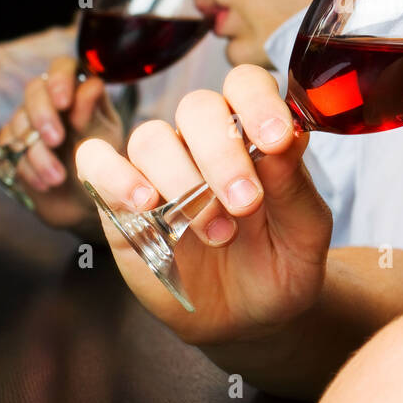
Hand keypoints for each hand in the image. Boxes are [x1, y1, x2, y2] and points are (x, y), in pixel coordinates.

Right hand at [0, 55, 123, 236]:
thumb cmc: (102, 162)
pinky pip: (9, 148)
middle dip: (43, 115)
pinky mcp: (13, 144)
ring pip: (19, 122)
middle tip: (57, 140)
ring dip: (38, 152)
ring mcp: (29, 121)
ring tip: (58, 177)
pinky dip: (27, 167)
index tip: (64, 101)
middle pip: (34, 90)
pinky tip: (45, 183)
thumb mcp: (104, 139)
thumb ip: (93, 113)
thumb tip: (91, 85)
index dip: (60, 79)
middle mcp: (51, 100)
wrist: (86, 201)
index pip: (63, 67)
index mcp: (79, 91)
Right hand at [75, 64, 331, 345]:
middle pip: (197, 108)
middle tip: (245, 202)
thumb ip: (294, 184)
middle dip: (222, 152)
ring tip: (216, 231)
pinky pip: (96, 163)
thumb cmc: (281, 264)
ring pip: (150, 137)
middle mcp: (204, 141)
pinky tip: (145, 204)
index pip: (245, 84)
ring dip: (182, 180)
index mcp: (253, 132)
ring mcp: (160, 169)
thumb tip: (286, 136)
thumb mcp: (305, 231)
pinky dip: (115, 175)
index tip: (276, 140)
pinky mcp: (120, 201)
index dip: (257, 102)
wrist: (248, 318)